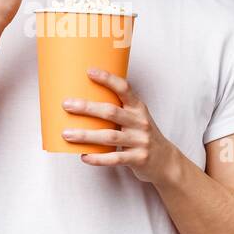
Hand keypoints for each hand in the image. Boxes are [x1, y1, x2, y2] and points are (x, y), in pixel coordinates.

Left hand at [61, 67, 178, 183]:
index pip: (124, 89)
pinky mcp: (138, 159)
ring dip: (86, 135)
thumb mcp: (136, 118)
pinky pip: (115, 158)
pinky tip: (84, 156)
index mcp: (138, 108)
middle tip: (67, 105)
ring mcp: (140, 141)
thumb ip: (117, 110)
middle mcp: (140, 122)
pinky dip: (98, 158)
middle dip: (87, 108)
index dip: (108, 79)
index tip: (89, 72)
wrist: (166, 161)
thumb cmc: (142, 136)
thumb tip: (82, 101)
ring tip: (67, 134)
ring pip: (110, 136)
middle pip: (111, 112)